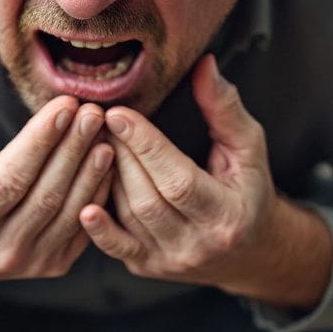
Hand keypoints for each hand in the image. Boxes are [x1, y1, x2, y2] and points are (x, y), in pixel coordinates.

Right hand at [0, 47, 113, 316]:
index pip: (12, 176)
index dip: (42, 139)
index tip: (65, 103)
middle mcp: (0, 249)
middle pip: (48, 192)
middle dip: (74, 147)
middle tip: (94, 110)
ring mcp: (31, 262)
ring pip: (72, 210)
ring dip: (94, 167)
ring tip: (105, 128)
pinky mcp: (54, 265)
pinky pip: (85, 225)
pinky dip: (100, 190)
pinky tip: (108, 156)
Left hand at [80, 55, 330, 305]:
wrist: (250, 252)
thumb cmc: (248, 190)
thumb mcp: (249, 148)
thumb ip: (225, 108)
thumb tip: (204, 65)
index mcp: (227, 215)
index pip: (178, 180)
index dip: (146, 147)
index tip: (118, 113)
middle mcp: (198, 245)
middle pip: (146, 199)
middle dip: (119, 155)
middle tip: (95, 119)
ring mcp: (169, 260)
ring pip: (127, 217)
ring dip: (104, 178)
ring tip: (88, 142)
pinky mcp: (147, 266)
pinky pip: (115, 245)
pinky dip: (97, 226)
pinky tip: (82, 201)